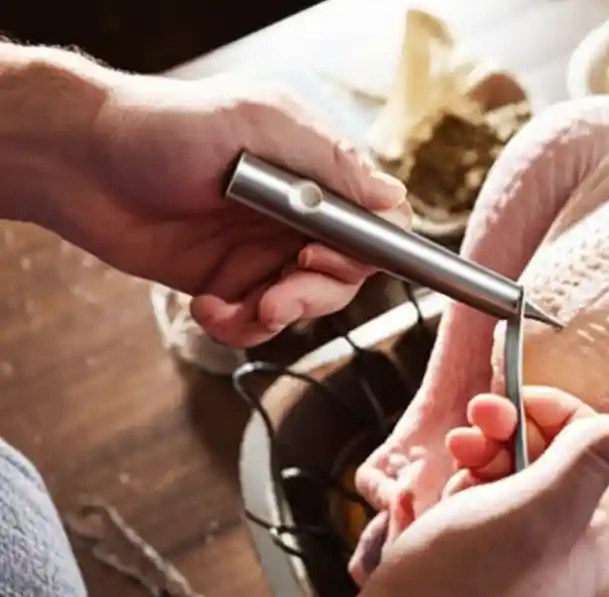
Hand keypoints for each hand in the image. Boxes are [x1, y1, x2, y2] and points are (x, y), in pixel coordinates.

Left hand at [74, 73, 409, 346]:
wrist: (79, 163)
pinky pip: (257, 323)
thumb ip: (328, 160)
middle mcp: (298, 214)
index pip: (378, 219)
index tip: (329, 258)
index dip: (371, 250)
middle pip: (348, 273)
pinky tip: (206, 307)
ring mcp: (263, 251)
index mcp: (315, 171)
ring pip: (306, 305)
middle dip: (319, 293)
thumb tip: (392, 198)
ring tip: (238, 305)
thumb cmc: (163, 125)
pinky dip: (240, 326)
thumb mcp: (255, 120)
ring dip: (279, 315)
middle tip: (281, 293)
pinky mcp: (228, 283)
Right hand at [357, 388, 608, 596]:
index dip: (558, 417)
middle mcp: (571, 563)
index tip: (512, 403)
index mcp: (600, 549)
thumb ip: (588, 464)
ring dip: (482, 462)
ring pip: (514, 490)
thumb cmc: (462, 586)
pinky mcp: (485, 580)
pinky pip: (483, 518)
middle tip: (470, 426)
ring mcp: (527, 573)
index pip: (598, 457)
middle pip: (555, 470)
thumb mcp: (538, 512)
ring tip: (452, 462)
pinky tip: (436, 498)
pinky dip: (462, 496)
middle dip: (512, 437)